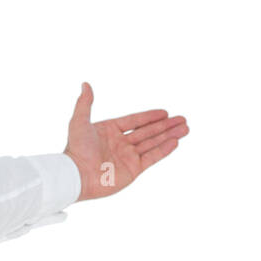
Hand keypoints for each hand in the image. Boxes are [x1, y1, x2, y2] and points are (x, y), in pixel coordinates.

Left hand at [63, 82, 188, 200]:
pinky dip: (164, 150)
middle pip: (148, 132)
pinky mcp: (132, 170)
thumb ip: (84, 103)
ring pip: (153, 143)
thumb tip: (85, 84)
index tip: (165, 112)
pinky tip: (176, 142)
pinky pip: (152, 158)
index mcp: (109, 131)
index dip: (149, 116)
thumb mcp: (79, 121)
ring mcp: (127, 157)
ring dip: (169, 135)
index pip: (134, 121)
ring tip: (185, 128)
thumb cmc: (75, 149)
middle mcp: (120, 143)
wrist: (76, 176)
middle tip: (182, 119)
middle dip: (166, 125)